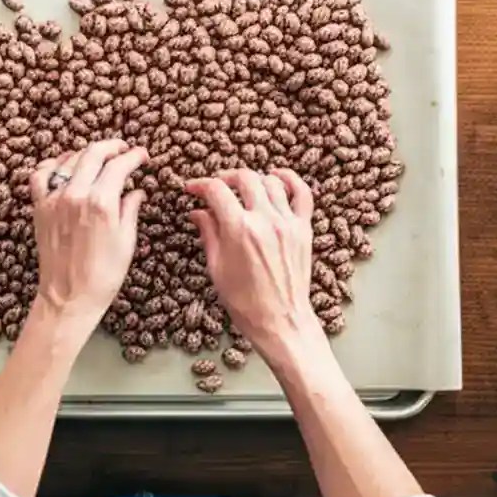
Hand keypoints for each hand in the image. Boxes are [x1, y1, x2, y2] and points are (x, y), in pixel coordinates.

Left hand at [29, 139, 148, 331]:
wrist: (69, 298)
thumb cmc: (103, 275)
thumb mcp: (127, 241)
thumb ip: (130, 209)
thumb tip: (136, 192)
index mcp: (102, 202)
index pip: (119, 165)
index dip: (134, 156)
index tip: (142, 155)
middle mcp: (76, 194)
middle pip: (93, 153)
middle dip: (112, 147)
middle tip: (123, 150)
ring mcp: (54, 199)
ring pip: (69, 159)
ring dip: (86, 154)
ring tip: (98, 158)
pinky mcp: (40, 207)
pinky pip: (41, 174)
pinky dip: (52, 165)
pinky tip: (63, 166)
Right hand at [185, 168, 325, 361]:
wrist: (281, 320)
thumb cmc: (245, 302)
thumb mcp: (216, 268)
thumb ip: (208, 233)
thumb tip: (197, 212)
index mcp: (238, 229)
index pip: (216, 191)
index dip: (200, 184)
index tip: (192, 188)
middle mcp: (264, 220)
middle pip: (244, 178)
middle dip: (225, 178)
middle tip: (216, 187)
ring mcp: (287, 222)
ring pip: (270, 182)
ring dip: (253, 180)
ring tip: (242, 188)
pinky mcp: (303, 229)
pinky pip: (302, 193)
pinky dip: (290, 179)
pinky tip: (277, 176)